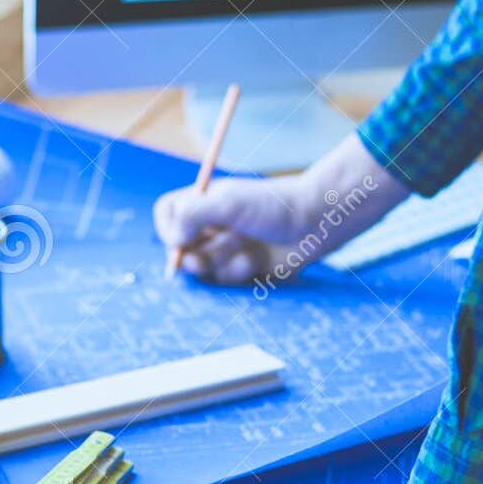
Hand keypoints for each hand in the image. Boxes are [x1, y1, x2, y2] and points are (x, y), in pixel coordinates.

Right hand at [153, 131, 407, 284]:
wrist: (315, 222)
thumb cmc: (272, 206)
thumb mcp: (228, 203)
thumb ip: (193, 215)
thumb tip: (173, 240)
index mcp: (204, 202)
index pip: (167, 213)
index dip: (167, 228)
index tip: (178, 238)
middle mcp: (211, 225)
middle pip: (180, 249)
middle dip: (192, 257)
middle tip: (200, 262)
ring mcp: (227, 247)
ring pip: (205, 269)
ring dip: (223, 262)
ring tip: (247, 246)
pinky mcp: (243, 268)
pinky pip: (227, 281)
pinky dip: (240, 272)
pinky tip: (259, 260)